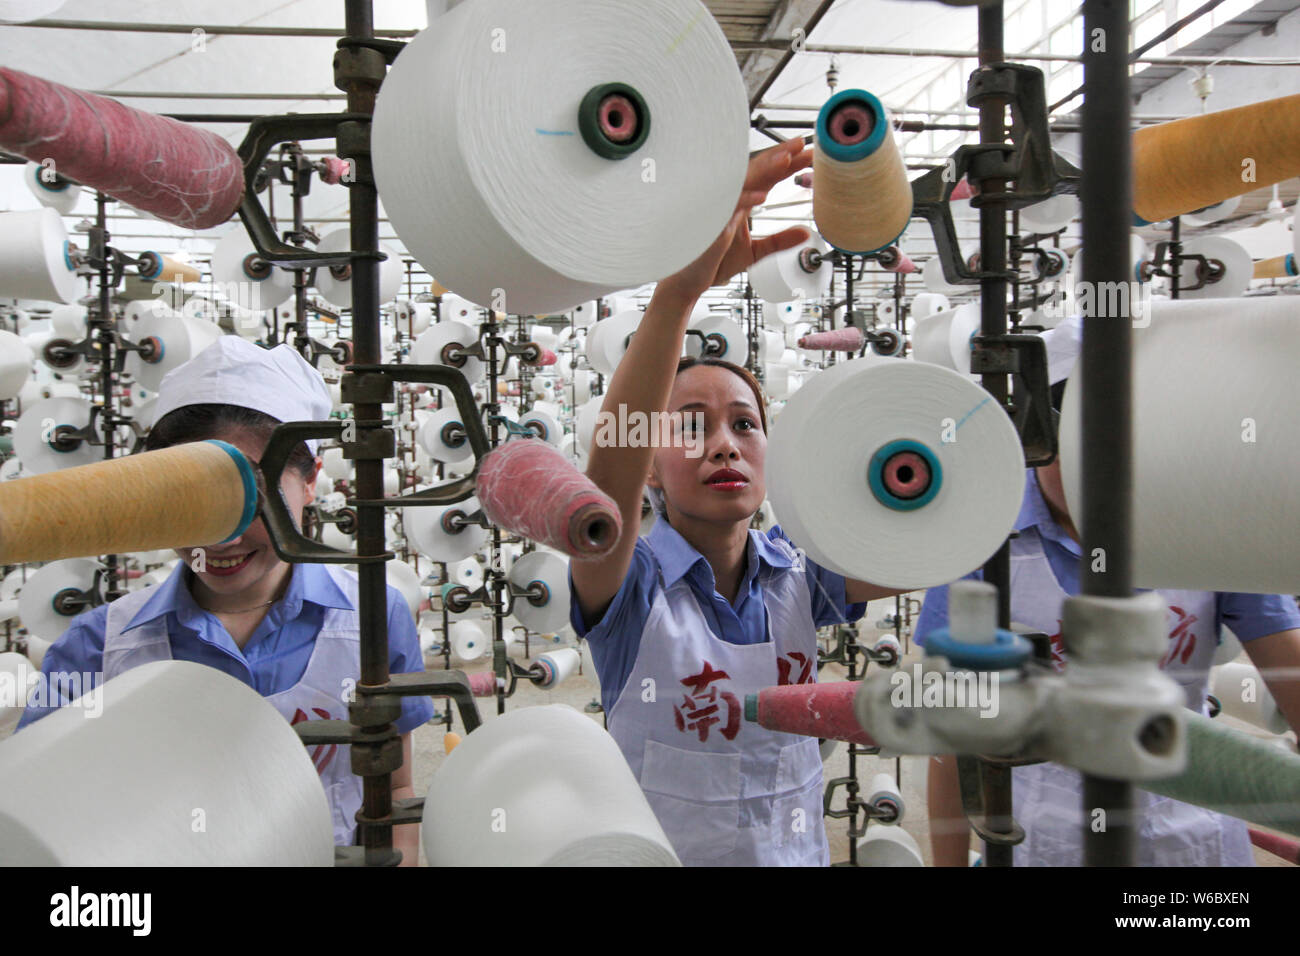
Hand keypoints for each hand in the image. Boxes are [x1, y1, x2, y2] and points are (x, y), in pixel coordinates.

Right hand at [659, 138, 813, 300]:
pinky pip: (725, 207)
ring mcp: (717, 209)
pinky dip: (742, 199)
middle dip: (779, 156)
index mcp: (740, 202)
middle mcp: (728, 200)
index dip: (786, 164)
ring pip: (741, 181)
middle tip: (802, 145)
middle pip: (756, 170)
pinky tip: (760, 196)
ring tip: (785, 159)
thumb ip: (779, 241)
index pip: (766, 177)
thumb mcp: (755, 252)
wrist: (687, 282)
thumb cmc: (712, 262)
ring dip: (763, 169)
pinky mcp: (707, 223)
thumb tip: (805, 233)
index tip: (807, 154)